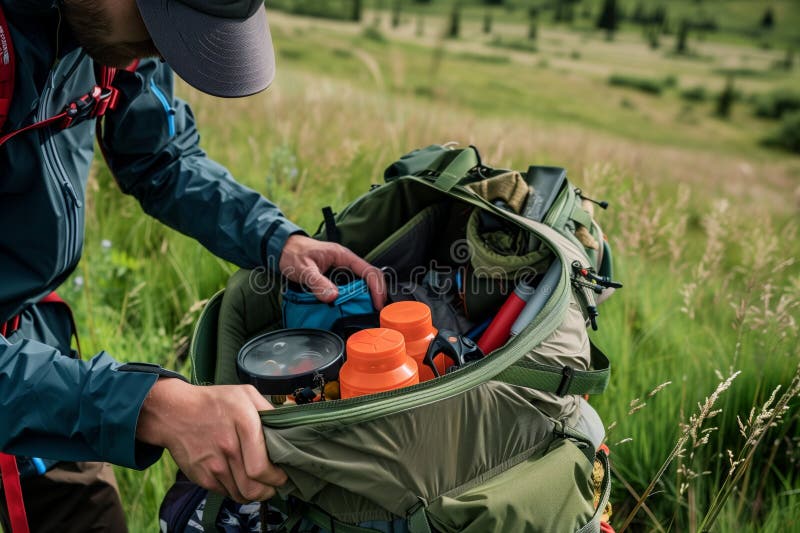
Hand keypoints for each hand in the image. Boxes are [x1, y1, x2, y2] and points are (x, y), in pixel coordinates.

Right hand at [136, 379, 285, 502]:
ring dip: (254, 492)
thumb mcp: (245, 394)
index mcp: (244, 425)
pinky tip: (239, 477)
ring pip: (241, 495)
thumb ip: (269, 409)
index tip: (282, 474)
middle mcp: (228, 448)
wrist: (173, 412)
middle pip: (253, 489)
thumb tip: (291, 422)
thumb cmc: (214, 401)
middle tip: (273, 483)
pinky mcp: (201, 477)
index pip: (262, 469)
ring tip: (258, 482)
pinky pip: (226, 494)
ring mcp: (212, 465)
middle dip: (269, 491)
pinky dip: (237, 490)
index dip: (277, 478)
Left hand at [279, 234, 386, 309]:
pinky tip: (352, 308)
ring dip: (367, 297)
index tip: (378, 304)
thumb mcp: (303, 269)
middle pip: (370, 277)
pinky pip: (351, 287)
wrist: (282, 249)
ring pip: (362, 283)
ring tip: (367, 312)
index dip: (377, 288)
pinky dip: (355, 297)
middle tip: (375, 312)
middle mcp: (346, 262)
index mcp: (343, 256)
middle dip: (376, 294)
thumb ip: (317, 283)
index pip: (368, 271)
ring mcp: (342, 269)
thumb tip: (333, 297)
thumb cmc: (293, 254)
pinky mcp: (336, 276)